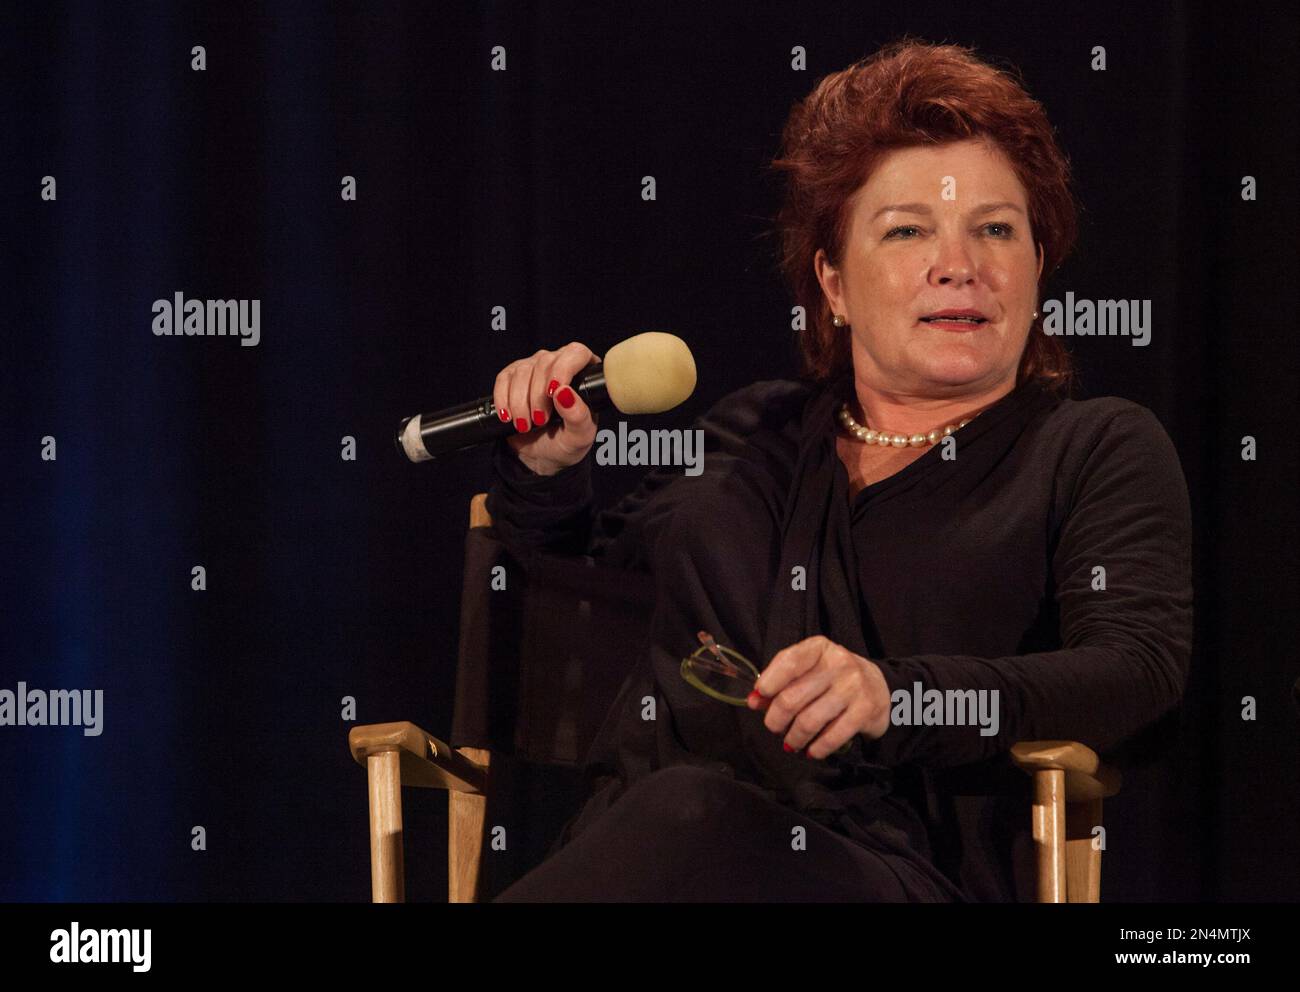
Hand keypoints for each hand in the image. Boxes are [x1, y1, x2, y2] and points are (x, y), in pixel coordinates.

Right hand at [492, 342, 601, 475]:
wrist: (541, 453)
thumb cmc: (566, 442)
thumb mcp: (579, 437)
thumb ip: (578, 417)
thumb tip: (564, 393)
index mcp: (584, 374)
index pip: (577, 353)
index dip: (563, 370)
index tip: (553, 393)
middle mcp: (559, 363)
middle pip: (545, 362)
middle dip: (539, 395)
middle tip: (540, 421)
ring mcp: (534, 366)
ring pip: (523, 371)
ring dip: (520, 402)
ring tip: (525, 424)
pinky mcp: (512, 376)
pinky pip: (504, 379)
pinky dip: (503, 399)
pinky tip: (508, 416)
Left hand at [746, 635, 890, 758]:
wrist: (880, 686)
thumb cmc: (833, 678)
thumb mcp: (808, 671)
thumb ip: (781, 682)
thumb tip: (754, 701)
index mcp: (819, 648)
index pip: (788, 662)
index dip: (768, 682)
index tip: (758, 698)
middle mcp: (838, 662)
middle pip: (792, 697)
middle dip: (775, 719)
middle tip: (774, 727)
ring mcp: (854, 686)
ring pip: (809, 720)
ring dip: (794, 737)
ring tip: (791, 742)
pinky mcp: (866, 710)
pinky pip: (833, 736)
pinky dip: (817, 748)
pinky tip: (811, 751)